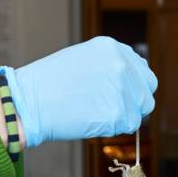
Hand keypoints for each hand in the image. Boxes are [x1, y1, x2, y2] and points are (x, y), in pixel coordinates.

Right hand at [0, 36, 156, 147]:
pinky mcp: (119, 114)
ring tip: (98, 112)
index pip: (142, 70)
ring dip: (125, 115)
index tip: (120, 94)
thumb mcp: (83, 59)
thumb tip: (129, 82)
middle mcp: (122, 66)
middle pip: (147, 90)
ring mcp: (123, 90)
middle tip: (112, 108)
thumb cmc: (49, 83)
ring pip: (140, 110)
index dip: (133, 86)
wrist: (29, 102)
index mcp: (114, 49)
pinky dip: (114, 127)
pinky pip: (129, 125)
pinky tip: (93, 120)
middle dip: (134, 101)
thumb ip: (109, 66)